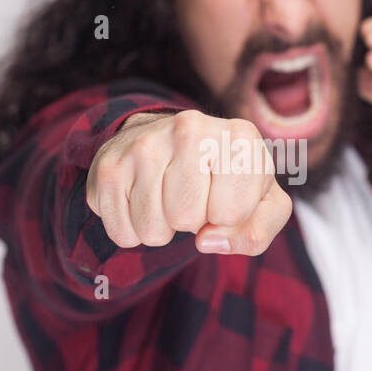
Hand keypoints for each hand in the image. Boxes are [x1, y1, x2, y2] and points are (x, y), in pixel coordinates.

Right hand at [86, 109, 291, 255]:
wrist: (168, 141)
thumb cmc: (225, 179)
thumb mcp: (261, 205)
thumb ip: (255, 233)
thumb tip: (208, 241)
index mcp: (239, 137)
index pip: (232, 213)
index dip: (229, 218)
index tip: (224, 195)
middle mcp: (190, 128)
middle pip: (187, 220)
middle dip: (193, 222)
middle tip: (193, 196)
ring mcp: (144, 144)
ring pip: (152, 231)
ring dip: (163, 229)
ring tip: (168, 198)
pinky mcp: (110, 166)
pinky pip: (123, 234)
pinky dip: (134, 231)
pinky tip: (142, 201)